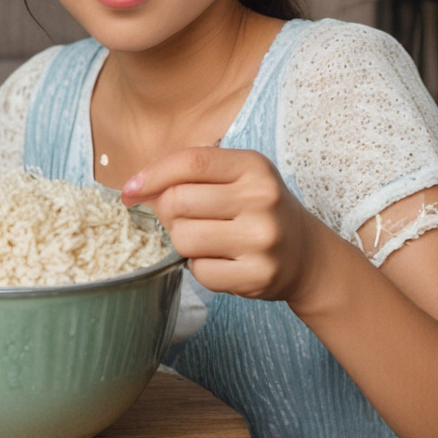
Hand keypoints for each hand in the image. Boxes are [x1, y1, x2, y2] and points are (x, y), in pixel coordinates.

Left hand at [122, 146, 325, 302]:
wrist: (307, 255)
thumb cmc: (258, 209)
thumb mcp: (237, 176)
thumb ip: (191, 174)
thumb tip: (135, 188)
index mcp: (253, 166)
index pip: (190, 162)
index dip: (152, 174)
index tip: (131, 189)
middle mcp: (261, 199)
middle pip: (178, 201)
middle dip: (167, 211)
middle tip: (182, 218)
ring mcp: (261, 239)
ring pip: (183, 238)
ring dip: (182, 240)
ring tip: (205, 239)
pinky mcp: (258, 275)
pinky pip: (199, 271)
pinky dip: (199, 267)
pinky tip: (220, 260)